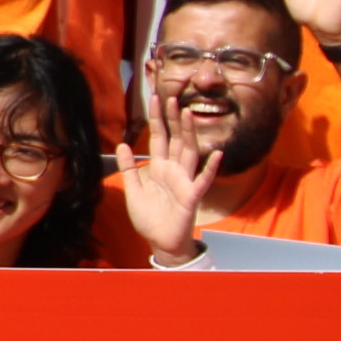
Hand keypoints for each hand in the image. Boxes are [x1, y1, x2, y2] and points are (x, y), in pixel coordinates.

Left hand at [114, 84, 219, 264]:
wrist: (161, 242)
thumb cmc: (150, 217)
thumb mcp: (134, 189)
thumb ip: (129, 168)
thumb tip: (123, 144)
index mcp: (159, 168)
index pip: (158, 138)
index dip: (157, 119)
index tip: (155, 99)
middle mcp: (174, 171)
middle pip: (175, 140)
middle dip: (172, 120)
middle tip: (171, 97)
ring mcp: (184, 182)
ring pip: (188, 153)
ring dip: (188, 134)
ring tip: (188, 114)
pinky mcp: (191, 196)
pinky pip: (203, 180)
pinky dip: (210, 168)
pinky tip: (217, 154)